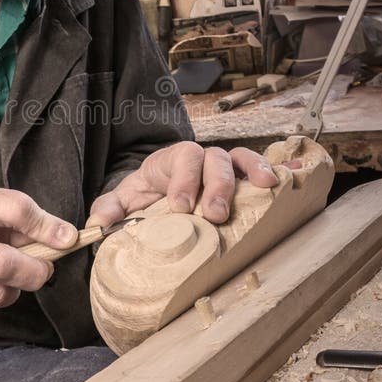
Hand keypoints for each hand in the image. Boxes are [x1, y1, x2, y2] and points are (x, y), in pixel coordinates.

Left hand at [87, 142, 279, 226]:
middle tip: (214, 214)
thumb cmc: (146, 197)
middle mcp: (202, 159)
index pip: (182, 159)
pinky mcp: (242, 181)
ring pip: (240, 160)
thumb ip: (109, 209)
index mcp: (173, 160)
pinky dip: (271, 172)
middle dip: (216, 185)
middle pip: (214, 160)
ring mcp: (224, 168)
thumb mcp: (124, 200)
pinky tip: (282, 183)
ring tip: (264, 188)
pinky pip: (259, 170)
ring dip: (252, 171)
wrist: (160, 194)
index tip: (180, 206)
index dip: (184, 180)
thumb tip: (98, 223)